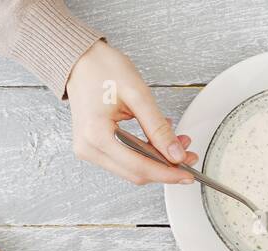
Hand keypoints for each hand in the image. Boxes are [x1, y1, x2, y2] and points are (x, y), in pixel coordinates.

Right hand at [66, 41, 197, 184]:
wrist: (80, 59)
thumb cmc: (101, 68)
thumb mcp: (137, 95)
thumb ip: (158, 128)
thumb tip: (176, 155)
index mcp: (95, 134)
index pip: (139, 167)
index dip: (168, 173)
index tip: (188, 174)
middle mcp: (88, 147)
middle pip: (136, 173)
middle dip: (165, 167)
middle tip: (188, 155)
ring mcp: (89, 149)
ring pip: (132, 169)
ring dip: (157, 161)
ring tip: (176, 143)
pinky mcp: (93, 147)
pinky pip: (125, 160)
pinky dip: (145, 154)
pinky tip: (158, 141)